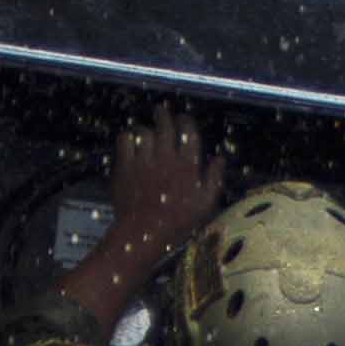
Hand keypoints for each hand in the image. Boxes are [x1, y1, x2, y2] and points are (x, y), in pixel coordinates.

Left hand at [109, 101, 228, 255]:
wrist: (144, 234)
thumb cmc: (179, 222)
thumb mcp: (205, 204)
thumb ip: (214, 179)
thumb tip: (220, 158)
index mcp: (188, 163)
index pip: (189, 132)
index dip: (186, 121)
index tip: (183, 119)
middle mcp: (166, 156)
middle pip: (165, 125)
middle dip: (164, 115)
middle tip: (161, 111)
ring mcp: (144, 159)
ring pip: (144, 131)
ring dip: (145, 128)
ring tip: (145, 130)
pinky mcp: (125, 166)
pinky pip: (125, 141)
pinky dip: (127, 137)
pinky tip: (129, 140)